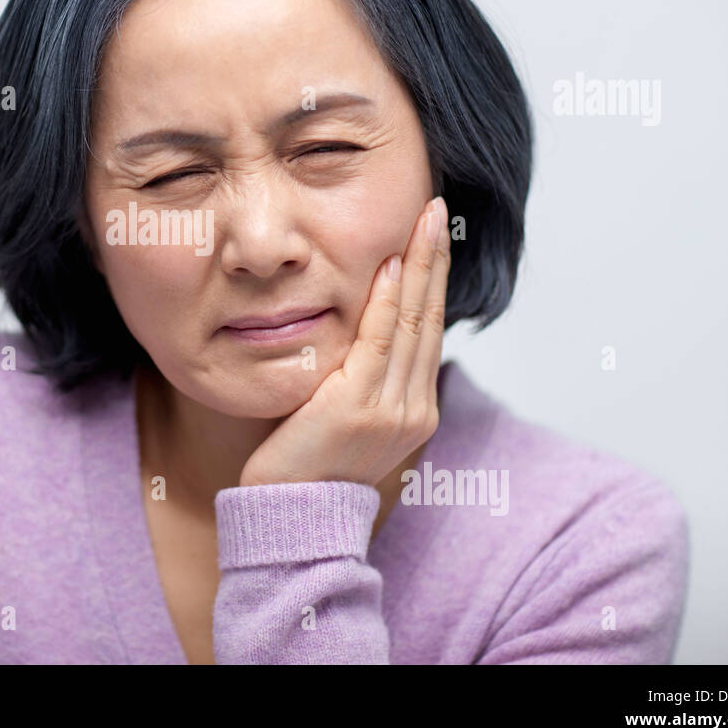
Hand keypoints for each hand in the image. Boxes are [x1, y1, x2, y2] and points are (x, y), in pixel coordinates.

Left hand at [239, 195, 450, 488]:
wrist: (291, 518)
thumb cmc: (304, 469)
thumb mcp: (340, 418)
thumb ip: (354, 379)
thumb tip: (351, 336)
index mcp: (413, 409)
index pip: (427, 330)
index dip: (431, 280)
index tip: (430, 236)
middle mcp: (413, 407)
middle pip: (430, 318)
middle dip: (434, 259)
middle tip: (436, 209)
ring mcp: (392, 408)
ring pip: (414, 322)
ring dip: (420, 265)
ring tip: (423, 219)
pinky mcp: (360, 407)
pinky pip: (380, 341)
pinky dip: (388, 300)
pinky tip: (390, 264)